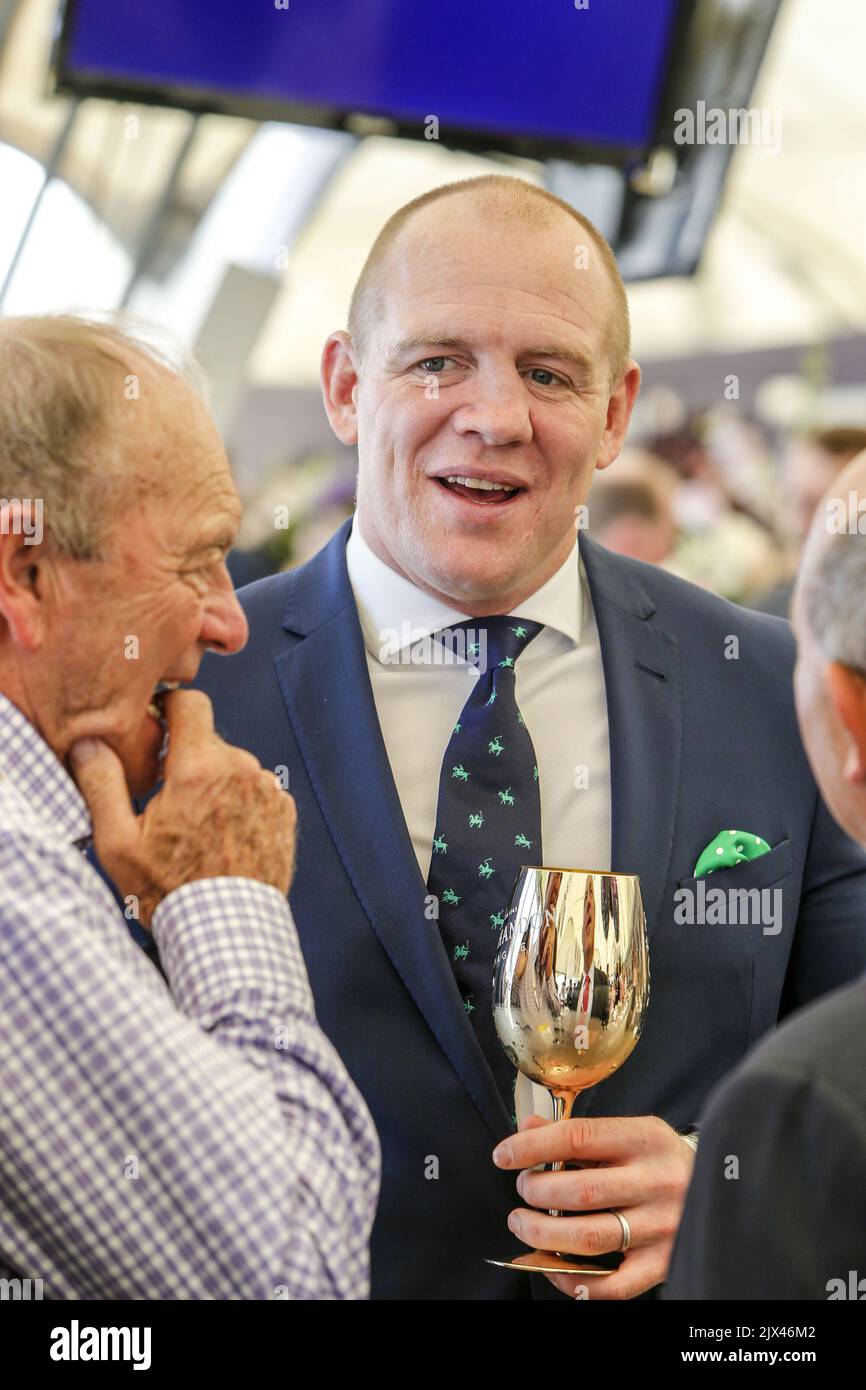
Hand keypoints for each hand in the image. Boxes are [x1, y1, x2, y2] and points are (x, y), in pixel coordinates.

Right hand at [69, 689, 296, 925]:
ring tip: (196, 827)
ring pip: (234, 767)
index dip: (170, 707)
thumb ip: (101, 783)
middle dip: (187, 759)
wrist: (227, 934)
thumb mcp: (118, 842)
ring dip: (215, 784)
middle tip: (167, 800)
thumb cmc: (168, 891)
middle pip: (209, 741)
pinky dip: (239, 803)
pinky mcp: (285, 812)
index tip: (157, 725)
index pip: (190, 703)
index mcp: (198, 768)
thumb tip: (87, 742)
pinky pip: (256, 790)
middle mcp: (241, 770)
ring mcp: (269, 791)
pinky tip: (222, 836)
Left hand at [492, 1113, 694, 1299]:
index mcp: (645, 1138)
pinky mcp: (664, 1263)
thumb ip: (579, 1132)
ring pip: (591, 1238)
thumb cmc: (660, 1159)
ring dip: (544, 1234)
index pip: (579, 1138)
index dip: (533, 1147)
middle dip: (537, 1192)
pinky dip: (574, 1281)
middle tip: (523, 1190)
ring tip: (523, 1224)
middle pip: (580, 1192)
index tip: (503, 1155)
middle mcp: (657, 1181)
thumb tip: (528, 1129)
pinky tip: (552, 1265)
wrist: (722, 1187)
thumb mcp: (628, 1132)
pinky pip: (613, 1284)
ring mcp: (663, 1226)